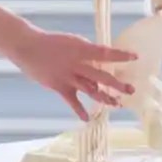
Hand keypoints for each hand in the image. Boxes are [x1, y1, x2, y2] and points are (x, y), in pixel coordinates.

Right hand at [9, 27, 137, 120]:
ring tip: (117, 104)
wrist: (27, 46)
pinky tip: (87, 119)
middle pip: (101, 76)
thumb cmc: (50, 42)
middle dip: (117, 84)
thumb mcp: (71, 42)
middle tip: (131, 89)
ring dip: (105, 98)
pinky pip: (71, 101)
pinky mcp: (58, 86)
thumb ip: (85, 52)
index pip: (104, 52)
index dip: (120, 55)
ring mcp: (68, 76)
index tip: (134, 57)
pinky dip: (79, 110)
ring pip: (90, 90)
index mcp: (80, 48)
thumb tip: (100, 63)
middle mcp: (76, 63)